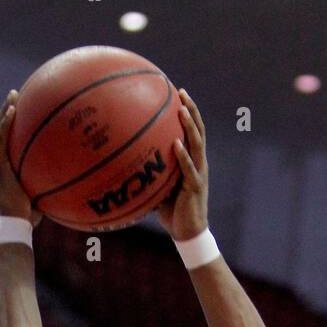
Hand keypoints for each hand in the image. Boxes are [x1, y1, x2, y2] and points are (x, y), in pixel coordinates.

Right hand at [0, 91, 41, 226]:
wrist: (15, 225)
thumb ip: (49, 185)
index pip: (8, 142)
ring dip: (5, 111)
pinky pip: (1, 139)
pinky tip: (13, 109)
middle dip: (8, 111)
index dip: (12, 125)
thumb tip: (70, 178)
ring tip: (13, 94)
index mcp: (6, 168)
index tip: (22, 110)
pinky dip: (5, 124)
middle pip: (1, 131)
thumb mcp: (42, 197)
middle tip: (15, 95)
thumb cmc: (30, 218)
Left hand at [155, 89, 208, 240]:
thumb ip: (152, 171)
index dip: (189, 113)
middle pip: (199, 131)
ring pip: (197, 145)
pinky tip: (176, 144)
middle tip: (181, 93)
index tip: (179, 94)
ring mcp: (198, 174)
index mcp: (193, 162)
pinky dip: (183, 156)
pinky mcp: (195, 187)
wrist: (188, 232)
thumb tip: (127, 161)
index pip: (194, 132)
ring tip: (182, 111)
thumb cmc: (172, 210)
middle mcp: (199, 164)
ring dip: (190, 127)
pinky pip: (189, 169)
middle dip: (191, 111)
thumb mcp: (160, 186)